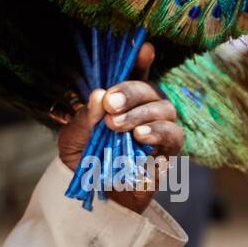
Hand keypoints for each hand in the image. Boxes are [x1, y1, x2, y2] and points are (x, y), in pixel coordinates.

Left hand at [57, 42, 184, 212]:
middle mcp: (144, 109)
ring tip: (119, 126)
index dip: (141, 59)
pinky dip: (159, 133)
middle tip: (110, 105)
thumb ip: (84, 118)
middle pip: (150, 89)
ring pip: (165, 110)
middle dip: (131, 93)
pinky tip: (141, 138)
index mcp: (122, 99)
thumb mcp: (73, 137)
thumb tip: (98, 95)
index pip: (136, 73)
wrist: (91, 197)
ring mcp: (159, 129)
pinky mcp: (168, 153)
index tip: (143, 49)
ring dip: (142, 114)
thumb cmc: (83, 160)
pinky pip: (174, 136)